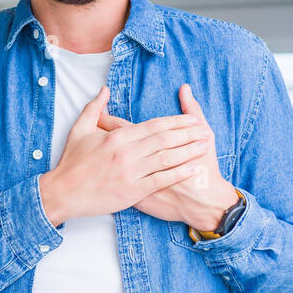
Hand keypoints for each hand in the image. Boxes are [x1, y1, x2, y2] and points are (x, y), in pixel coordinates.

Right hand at [38, 85, 210, 226]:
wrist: (62, 192)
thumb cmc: (71, 162)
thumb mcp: (79, 130)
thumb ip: (94, 108)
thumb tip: (105, 90)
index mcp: (118, 137)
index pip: (154, 126)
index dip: (176, 122)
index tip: (192, 119)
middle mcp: (127, 153)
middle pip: (164, 140)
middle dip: (188, 134)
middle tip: (205, 130)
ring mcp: (130, 173)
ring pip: (166, 159)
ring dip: (188, 152)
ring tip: (204, 146)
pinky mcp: (132, 192)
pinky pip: (160, 180)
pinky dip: (178, 174)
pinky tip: (192, 169)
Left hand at [96, 84, 238, 230]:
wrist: (204, 203)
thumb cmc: (205, 168)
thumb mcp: (203, 133)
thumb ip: (192, 109)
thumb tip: (184, 89)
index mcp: (148, 143)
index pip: (121, 126)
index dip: (108, 120)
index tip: (99, 116)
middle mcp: (135, 160)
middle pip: (111, 143)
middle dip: (99, 135)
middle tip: (87, 129)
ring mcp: (133, 179)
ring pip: (110, 164)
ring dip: (101, 155)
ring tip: (92, 147)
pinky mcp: (135, 196)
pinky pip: (116, 184)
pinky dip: (109, 177)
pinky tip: (103, 173)